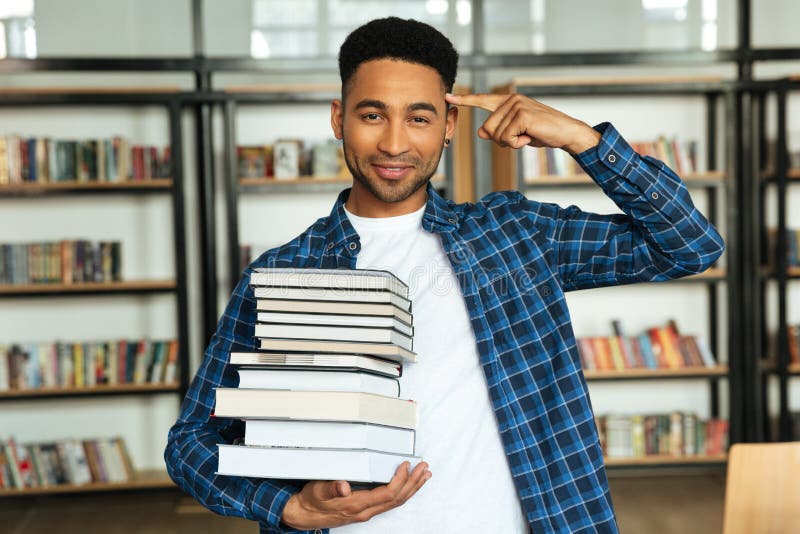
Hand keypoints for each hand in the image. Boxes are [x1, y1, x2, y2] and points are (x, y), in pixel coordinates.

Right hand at [280, 461, 430, 529]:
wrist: (304, 515)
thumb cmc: (312, 501)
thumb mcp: (318, 491)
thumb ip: (331, 488)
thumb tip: (344, 486)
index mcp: (358, 505)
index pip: (388, 494)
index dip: (400, 480)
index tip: (406, 465)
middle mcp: (366, 511)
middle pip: (398, 499)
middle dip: (413, 482)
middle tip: (424, 468)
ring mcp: (368, 512)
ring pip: (397, 501)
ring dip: (412, 488)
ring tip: (424, 475)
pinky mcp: (366, 509)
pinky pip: (391, 502)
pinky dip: (403, 492)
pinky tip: (409, 485)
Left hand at [445, 93, 600, 154]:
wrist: (565, 132)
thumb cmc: (541, 132)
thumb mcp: (516, 133)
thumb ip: (498, 131)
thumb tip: (480, 133)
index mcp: (508, 102)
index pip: (482, 100)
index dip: (465, 100)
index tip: (448, 97)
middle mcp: (511, 100)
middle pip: (488, 129)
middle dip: (502, 140)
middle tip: (521, 137)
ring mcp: (516, 105)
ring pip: (496, 135)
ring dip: (512, 142)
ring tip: (528, 135)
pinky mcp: (522, 114)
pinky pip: (507, 138)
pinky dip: (518, 143)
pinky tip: (530, 136)